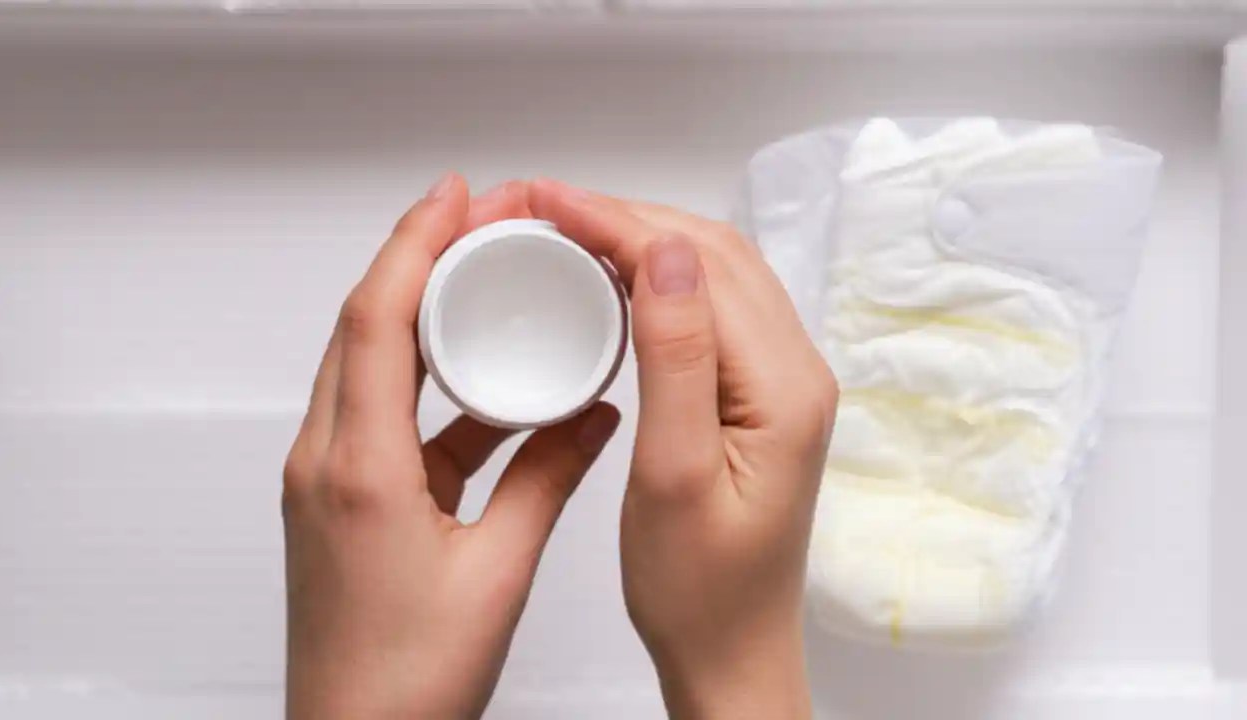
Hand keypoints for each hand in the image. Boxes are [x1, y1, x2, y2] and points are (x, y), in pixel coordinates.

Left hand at [282, 175, 620, 719]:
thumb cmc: (408, 680)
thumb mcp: (499, 571)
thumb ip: (548, 482)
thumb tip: (592, 416)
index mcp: (360, 469)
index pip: (378, 322)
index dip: (414, 244)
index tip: (457, 196)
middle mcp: (326, 460)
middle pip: (363, 326)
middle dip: (417, 259)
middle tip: (480, 218)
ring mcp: (326, 479)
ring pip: (367, 365)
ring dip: (417, 315)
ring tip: (480, 277)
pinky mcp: (340, 500)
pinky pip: (381, 415)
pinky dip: (427, 383)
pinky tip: (480, 381)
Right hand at [529, 180, 837, 719]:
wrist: (731, 651)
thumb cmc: (698, 589)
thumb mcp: (672, 475)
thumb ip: (676, 358)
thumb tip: (665, 253)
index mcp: (783, 387)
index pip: (697, 266)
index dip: (617, 220)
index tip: (545, 200)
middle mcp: (796, 371)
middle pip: (713, 253)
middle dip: (626, 214)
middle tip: (541, 205)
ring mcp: (782, 381)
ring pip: (714, 272)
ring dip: (642, 237)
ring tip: (566, 227)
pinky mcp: (758, 395)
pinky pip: (711, 308)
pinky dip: (658, 277)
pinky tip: (612, 279)